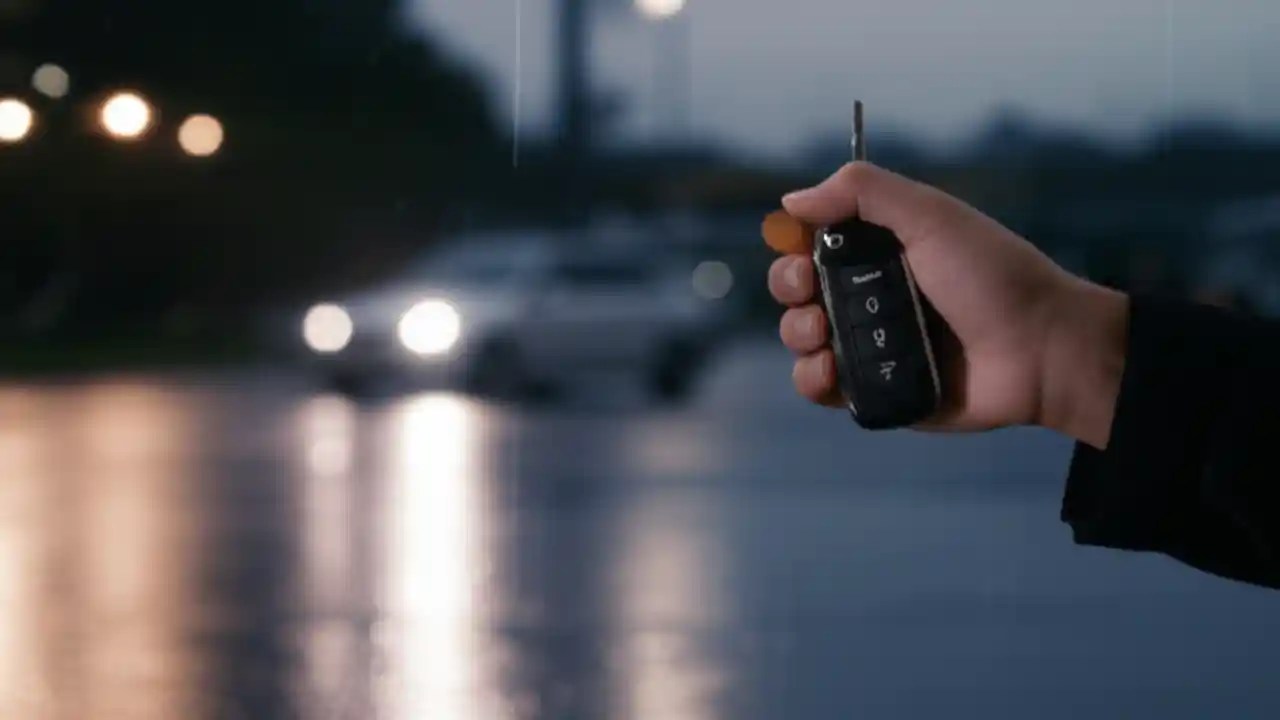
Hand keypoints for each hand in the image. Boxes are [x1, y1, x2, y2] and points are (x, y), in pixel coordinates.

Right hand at [763, 162, 1128, 448]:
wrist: (1041, 351)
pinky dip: (813, 380)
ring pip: (802, 340)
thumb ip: (862, 192)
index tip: (797, 246)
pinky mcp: (876, 391)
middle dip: (788, 286)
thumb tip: (790, 201)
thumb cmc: (992, 276)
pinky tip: (829, 372)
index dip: (792, 243)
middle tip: (809, 288)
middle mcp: (870, 295)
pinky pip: (824, 389)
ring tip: (822, 334)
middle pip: (797, 290)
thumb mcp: (931, 215)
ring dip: (796, 332)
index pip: (812, 242)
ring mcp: (871, 345)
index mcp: (881, 251)